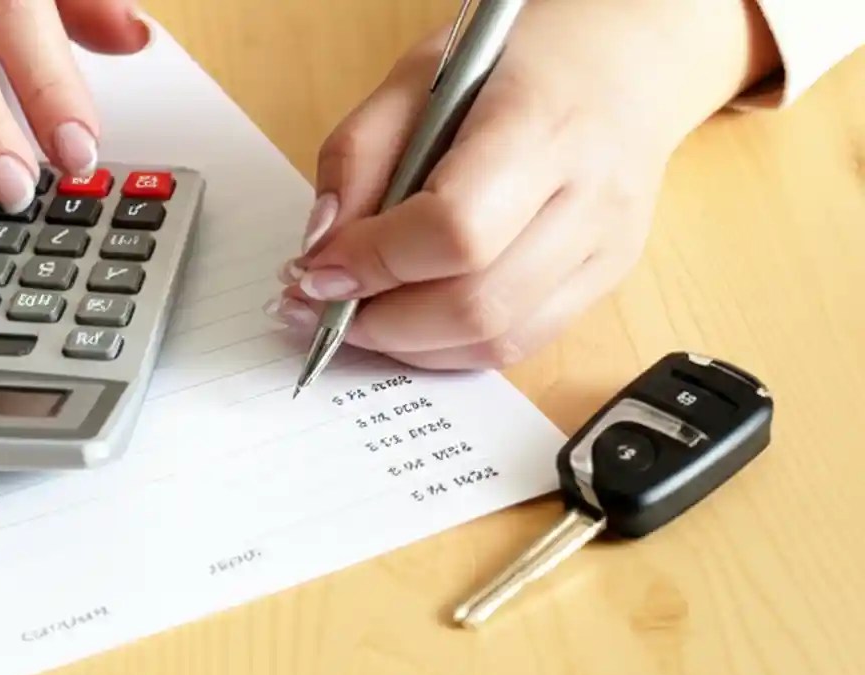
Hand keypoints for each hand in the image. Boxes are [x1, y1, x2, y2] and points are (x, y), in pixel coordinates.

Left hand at [269, 0, 778, 368]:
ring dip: (410, 344)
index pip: (455, 229)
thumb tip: (321, 246)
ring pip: (498, 339)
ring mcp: (605, 248)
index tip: (316, 270)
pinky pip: (520, 344)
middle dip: (381, 321)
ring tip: (360, 316)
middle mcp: (589, 196)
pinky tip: (412, 321)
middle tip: (324, 305)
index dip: (375, 262)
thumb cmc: (517, 61)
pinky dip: (452, 348)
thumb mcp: (418, 75)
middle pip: (478, 303)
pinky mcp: (605, 280)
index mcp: (542, 125)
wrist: (624, 60)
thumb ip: (359, 155)